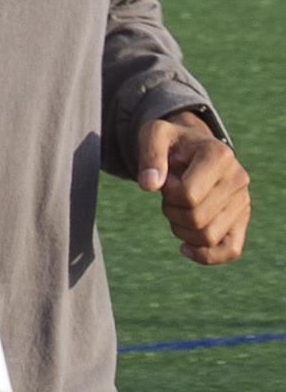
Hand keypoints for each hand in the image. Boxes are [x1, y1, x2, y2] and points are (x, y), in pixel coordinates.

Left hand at [137, 114, 248, 264]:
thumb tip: (149, 185)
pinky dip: (205, 255)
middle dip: (172, 212)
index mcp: (220, 155)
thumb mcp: (154, 136)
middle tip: (169, 196)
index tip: (165, 180)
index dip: (167, 193)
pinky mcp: (241, 220)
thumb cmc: (171, 143)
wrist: (189, 149)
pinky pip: (230, 250)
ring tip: (178, 209)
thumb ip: (150, 156)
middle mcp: (238, 178)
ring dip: (181, 230)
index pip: (188, 195)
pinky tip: (184, 247)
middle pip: (197, 219)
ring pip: (208, 238)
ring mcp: (242, 201)